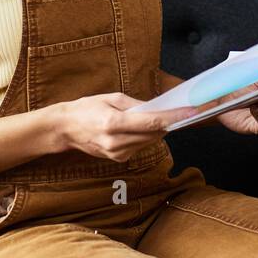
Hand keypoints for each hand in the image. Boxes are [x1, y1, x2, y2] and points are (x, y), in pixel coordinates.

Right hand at [57, 92, 197, 160]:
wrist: (66, 129)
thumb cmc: (88, 108)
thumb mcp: (111, 98)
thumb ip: (136, 104)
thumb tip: (158, 109)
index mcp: (113, 124)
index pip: (152, 123)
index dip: (174, 118)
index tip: (192, 112)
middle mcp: (116, 143)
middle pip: (154, 134)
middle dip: (171, 123)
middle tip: (186, 111)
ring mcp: (117, 154)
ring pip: (150, 141)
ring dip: (159, 130)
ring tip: (167, 117)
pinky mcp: (118, 159)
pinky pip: (141, 146)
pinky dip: (147, 137)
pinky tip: (146, 127)